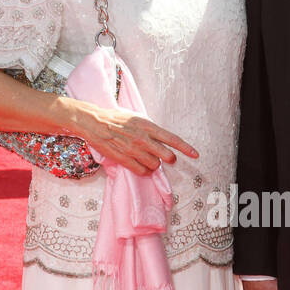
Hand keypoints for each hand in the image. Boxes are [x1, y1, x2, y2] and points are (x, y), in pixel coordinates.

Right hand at [75, 103, 197, 176]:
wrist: (94, 123)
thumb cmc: (116, 119)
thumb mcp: (137, 118)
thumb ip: (151, 129)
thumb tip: (163, 139)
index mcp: (148, 126)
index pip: (172, 139)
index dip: (185, 148)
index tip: (195, 154)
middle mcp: (143, 138)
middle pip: (167, 155)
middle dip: (169, 158)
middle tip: (165, 157)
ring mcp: (133, 150)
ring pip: (154, 165)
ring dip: (154, 164)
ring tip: (146, 157)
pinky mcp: (124, 159)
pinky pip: (142, 171)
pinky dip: (143, 170)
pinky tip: (139, 164)